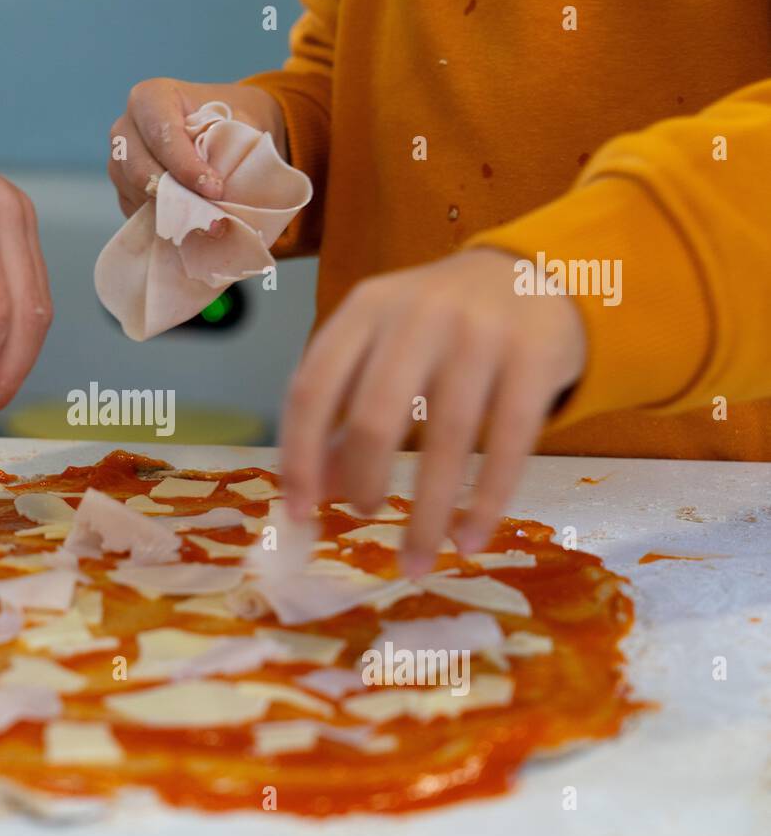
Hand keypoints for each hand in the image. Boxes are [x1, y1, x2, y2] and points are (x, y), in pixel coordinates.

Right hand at [108, 78, 285, 217]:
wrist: (222, 126)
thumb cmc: (229, 118)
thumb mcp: (238, 120)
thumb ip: (231, 145)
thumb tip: (224, 187)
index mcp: (151, 98)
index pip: (161, 134)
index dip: (186, 166)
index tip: (215, 189)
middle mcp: (125, 128)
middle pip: (139, 169)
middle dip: (175, 196)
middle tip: (212, 218)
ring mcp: (119, 161)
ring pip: (136, 193)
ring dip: (171, 212)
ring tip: (208, 225)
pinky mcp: (122, 189)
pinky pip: (135, 209)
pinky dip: (164, 220)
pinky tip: (192, 224)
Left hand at [280, 249, 587, 575]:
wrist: (533, 277)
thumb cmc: (438, 327)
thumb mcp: (382, 349)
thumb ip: (343, 410)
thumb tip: (314, 491)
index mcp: (364, 309)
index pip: (313, 387)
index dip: (299, 455)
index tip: (299, 512)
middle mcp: (418, 315)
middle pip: (376, 414)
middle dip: (364, 480)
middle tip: (363, 515)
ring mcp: (481, 333)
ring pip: (446, 439)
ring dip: (426, 512)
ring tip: (414, 559)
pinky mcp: (536, 357)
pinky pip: (507, 444)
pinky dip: (485, 502)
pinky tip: (469, 541)